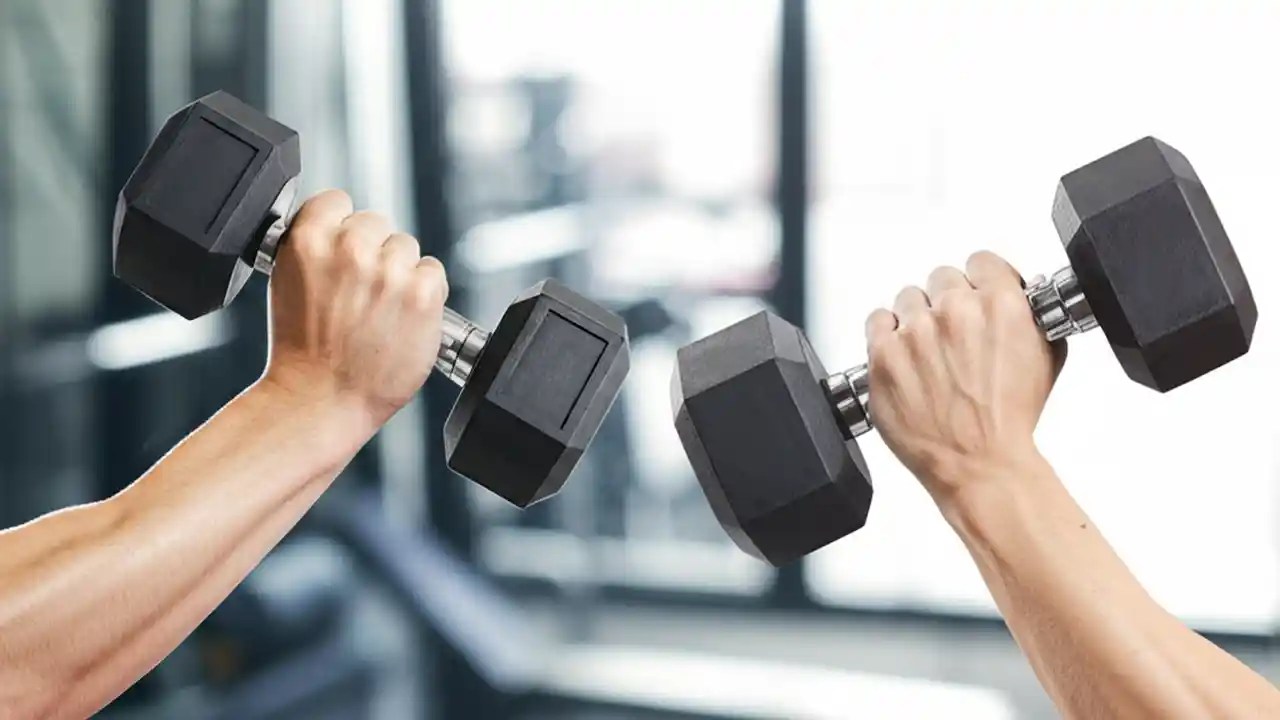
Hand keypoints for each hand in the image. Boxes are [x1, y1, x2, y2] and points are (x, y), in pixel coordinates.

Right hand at [261, 190, 447, 427]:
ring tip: (380, 309)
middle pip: (377, 222)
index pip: (338, 201)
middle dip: (373, 251)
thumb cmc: (303, 350)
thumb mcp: (287, 281)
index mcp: (309, 240)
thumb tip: (340, 225)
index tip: (343, 250)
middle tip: (362, 291)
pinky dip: (424, 293)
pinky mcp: (422, 295)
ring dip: (400, 272)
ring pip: (407, 247)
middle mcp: (351, 250)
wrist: (321, 399)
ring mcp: (389, 272)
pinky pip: (433, 273)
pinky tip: (402, 317)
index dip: (341, 226)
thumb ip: (316, 246)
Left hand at [865, 251, 1064, 502]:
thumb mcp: (1047, 355)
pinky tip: (902, 356)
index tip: (977, 296)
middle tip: (953, 335)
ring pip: (908, 299)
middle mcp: (955, 311)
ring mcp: (915, 332)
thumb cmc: (1011, 419)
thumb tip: (1017, 294)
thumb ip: (1028, 314)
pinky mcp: (883, 355)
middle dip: (948, 303)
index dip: (980, 281)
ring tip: (927, 353)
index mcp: (1000, 304)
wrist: (979, 463)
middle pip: (942, 279)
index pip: (981, 262)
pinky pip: (877, 321)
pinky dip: (886, 335)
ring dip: (916, 319)